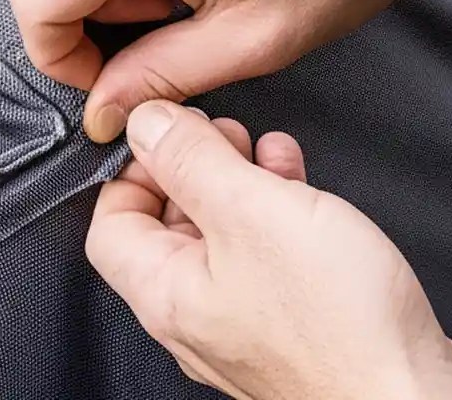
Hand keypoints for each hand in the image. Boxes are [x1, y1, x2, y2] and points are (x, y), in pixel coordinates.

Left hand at [86, 101, 451, 399]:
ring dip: (236, 183)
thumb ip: (192, 160)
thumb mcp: (253, 210)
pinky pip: (263, 257)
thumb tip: (146, 123)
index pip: (110, 223)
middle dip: (190, 167)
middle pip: (164, 227)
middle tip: (218, 132)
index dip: (131, 169)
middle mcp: (195, 316)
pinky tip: (297, 184)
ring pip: (220, 238)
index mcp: (165, 293)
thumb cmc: (342, 328)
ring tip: (260, 148)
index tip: (166, 133)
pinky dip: (273, 211)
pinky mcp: (292, 325)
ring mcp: (242, 325)